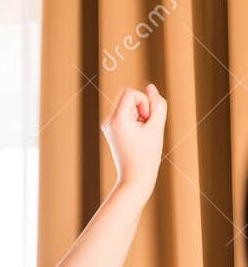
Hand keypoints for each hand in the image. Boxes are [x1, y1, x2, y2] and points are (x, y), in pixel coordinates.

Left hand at [102, 82, 166, 200]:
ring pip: (129, 106)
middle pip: (129, 97)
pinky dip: (136, 121)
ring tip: (142, 134)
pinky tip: (138, 136)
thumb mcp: (157, 126)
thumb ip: (157, 103)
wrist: (135, 179)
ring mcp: (108, 126)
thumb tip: (149, 87)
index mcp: (115, 120)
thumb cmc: (147, 156)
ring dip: (140, 115)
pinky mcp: (112, 131)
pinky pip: (127, 115)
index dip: (143, 102)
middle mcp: (108, 121)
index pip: (130, 92)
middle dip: (142, 108)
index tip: (146, 120)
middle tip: (145, 128)